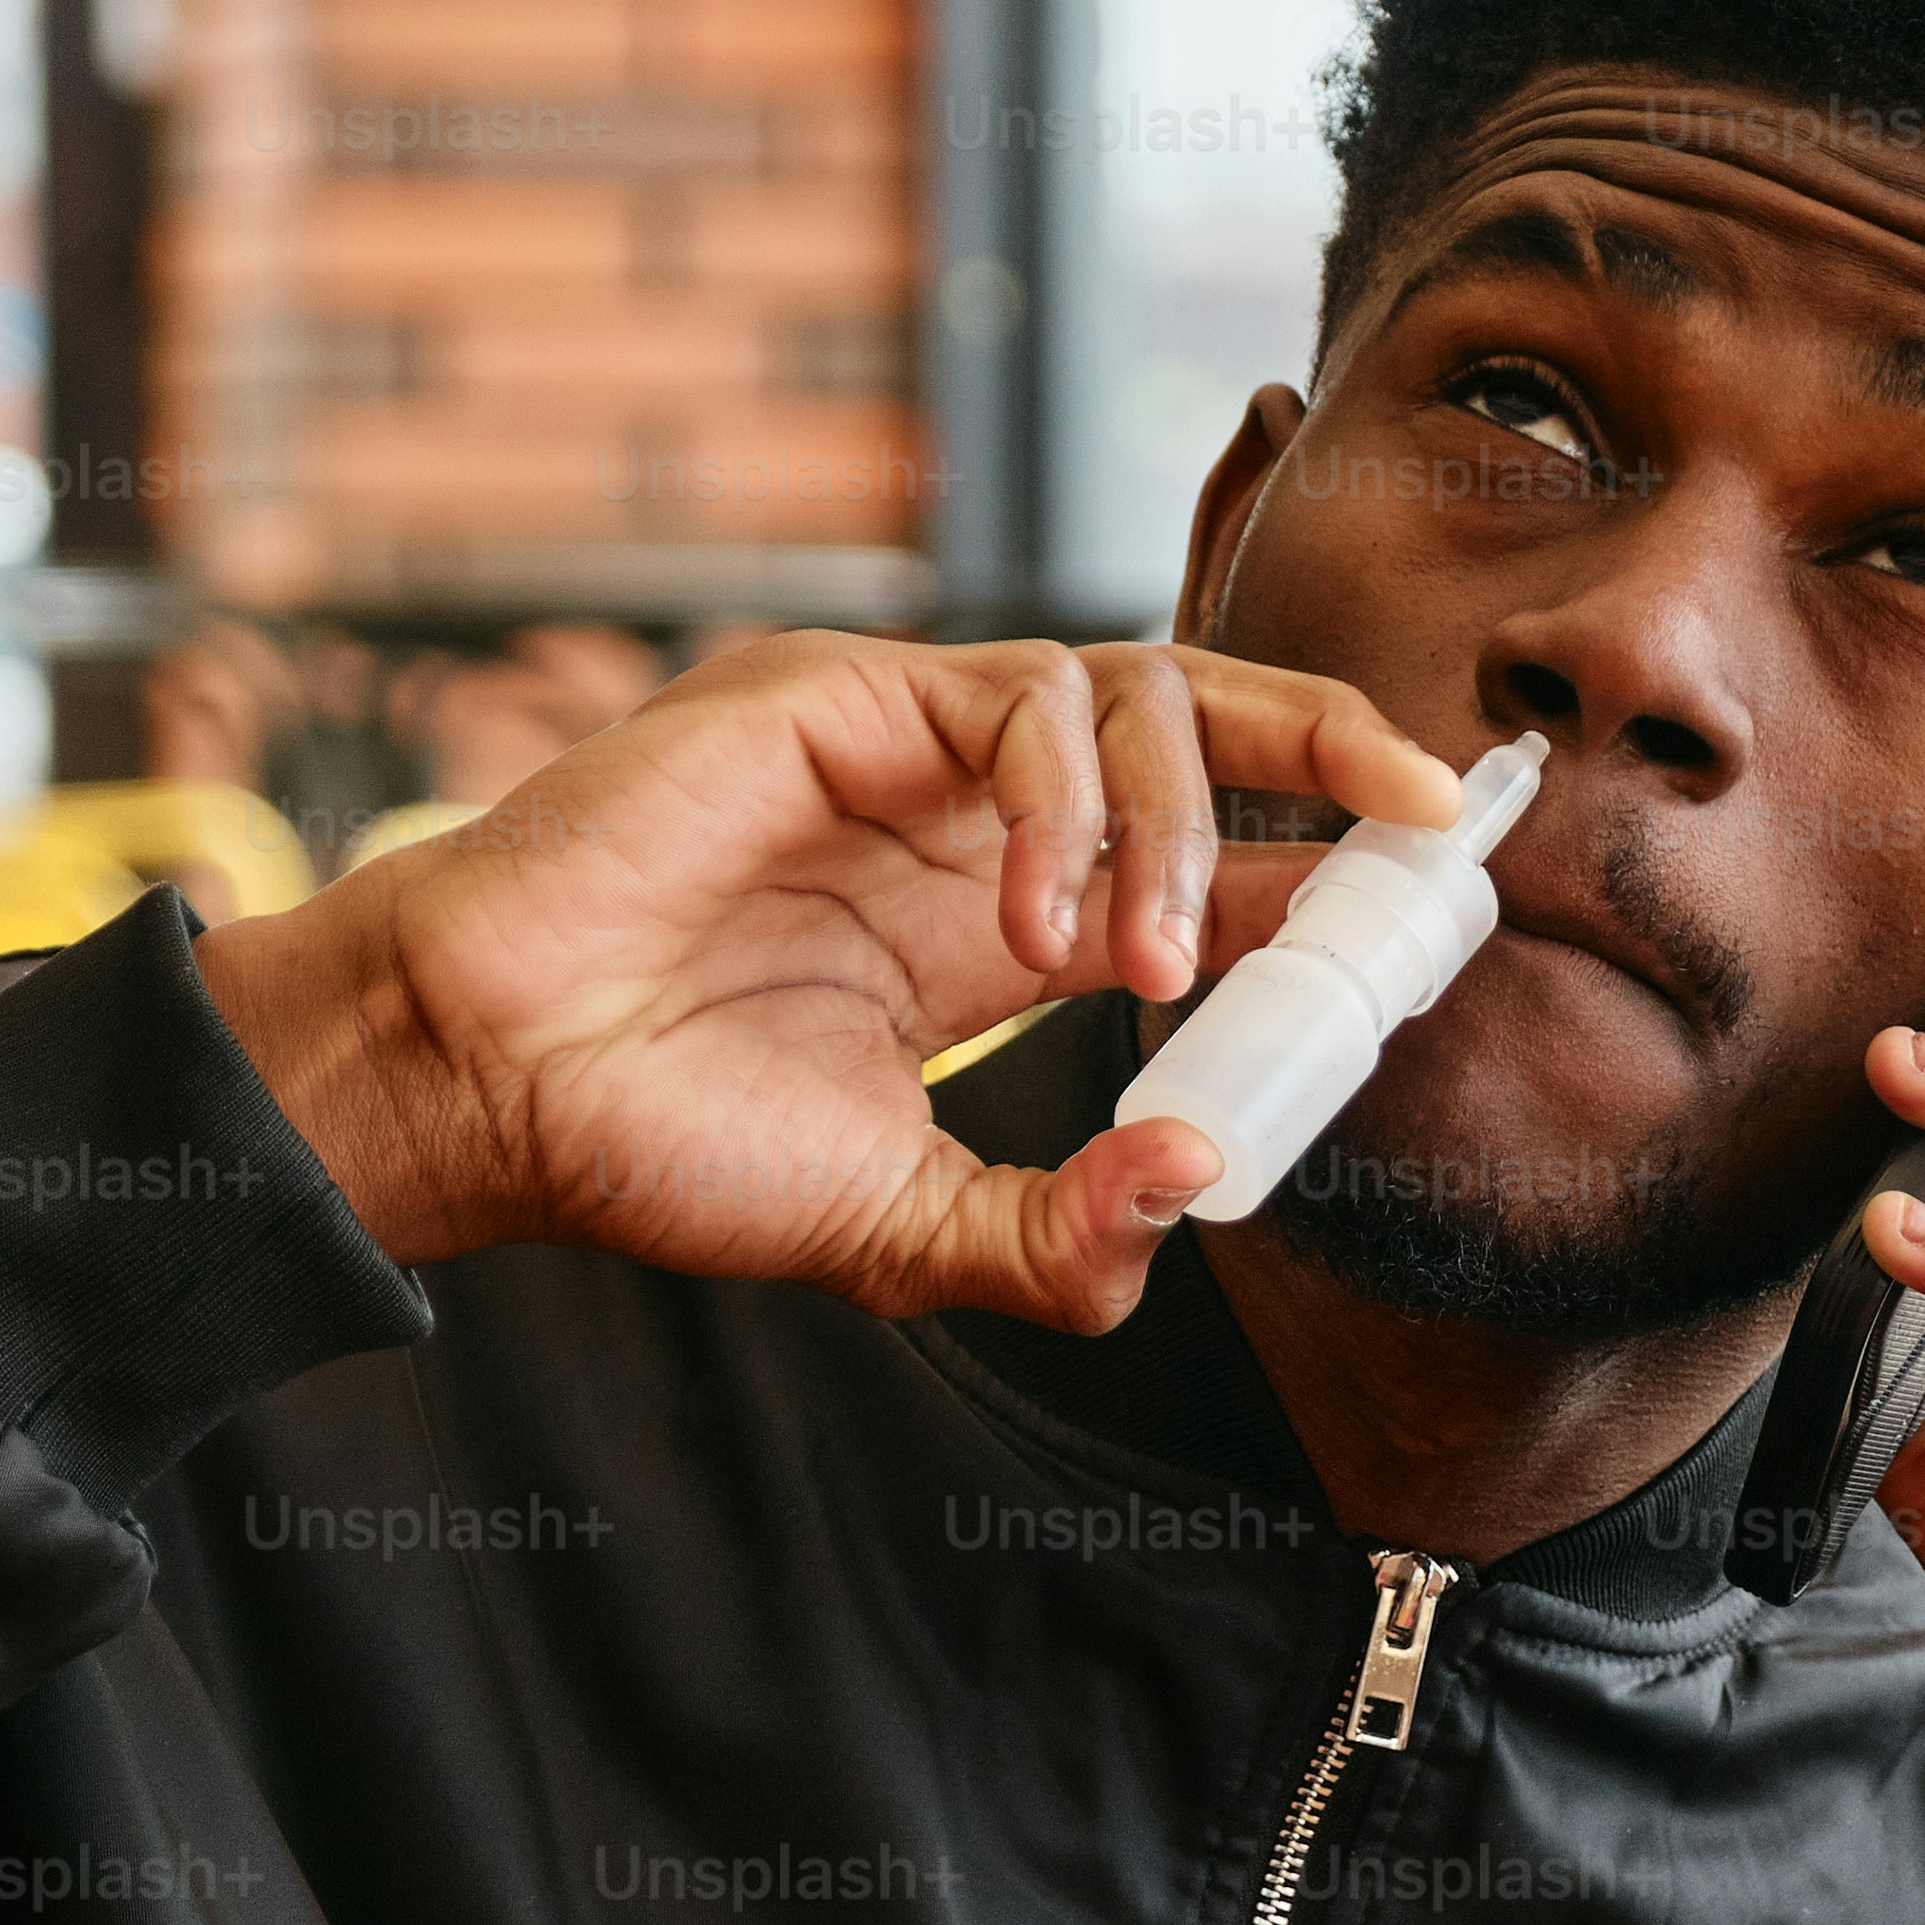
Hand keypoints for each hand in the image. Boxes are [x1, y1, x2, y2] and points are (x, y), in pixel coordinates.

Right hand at [186, 632, 1463, 1327]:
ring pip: (1128, 691)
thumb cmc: (654, 1143)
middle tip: (1433, 828)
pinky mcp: (835, 691)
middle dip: (1336, 754)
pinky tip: (1036, 927)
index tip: (1439, 888)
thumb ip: (1055, 1233)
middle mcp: (962, 812)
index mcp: (992, 922)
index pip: (1207, 849)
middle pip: (1200, 720)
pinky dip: (1066, 802)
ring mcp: (898, 739)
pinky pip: (1018, 695)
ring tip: (1144, 966)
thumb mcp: (900, 1228)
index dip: (1329, 855)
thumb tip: (1199, 1193)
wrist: (486, 1089)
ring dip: (1184, 827)